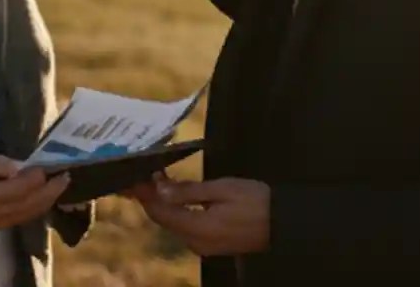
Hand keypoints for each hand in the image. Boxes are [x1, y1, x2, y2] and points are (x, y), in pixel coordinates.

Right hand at [0, 152, 70, 234]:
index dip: (36, 179)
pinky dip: (39, 206)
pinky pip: (25, 217)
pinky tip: (48, 194)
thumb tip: (21, 168)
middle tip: (65, 174)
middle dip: (50, 190)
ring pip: (30, 213)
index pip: (17, 190)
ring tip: (62, 182)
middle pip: (29, 204)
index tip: (47, 165)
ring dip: (49, 199)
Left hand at [129, 176, 270, 255]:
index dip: (145, 195)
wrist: (284, 223)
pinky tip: (179, 195)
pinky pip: (188, 226)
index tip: (135, 176)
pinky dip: (180, 210)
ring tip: (160, 178)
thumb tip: (159, 189)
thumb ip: (190, 191)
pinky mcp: (212, 245)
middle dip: (154, 197)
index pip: (160, 212)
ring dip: (166, 203)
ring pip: (175, 223)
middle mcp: (195, 242)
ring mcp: (204, 246)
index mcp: (197, 228)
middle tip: (147, 172)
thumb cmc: (256, 201)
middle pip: (165, 219)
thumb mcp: (223, 188)